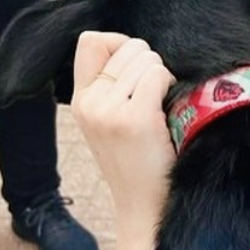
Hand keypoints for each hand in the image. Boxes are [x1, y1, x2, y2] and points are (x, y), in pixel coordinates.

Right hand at [72, 32, 175, 249]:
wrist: (141, 208)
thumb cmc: (134, 165)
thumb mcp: (107, 125)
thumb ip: (109, 89)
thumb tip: (134, 51)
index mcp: (79, 102)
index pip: (88, 41)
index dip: (118, 43)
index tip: (136, 65)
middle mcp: (89, 103)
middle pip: (125, 47)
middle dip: (148, 61)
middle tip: (154, 93)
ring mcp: (110, 110)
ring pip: (145, 59)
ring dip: (161, 74)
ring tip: (161, 103)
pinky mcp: (135, 119)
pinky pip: (158, 75)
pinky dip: (170, 84)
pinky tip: (169, 108)